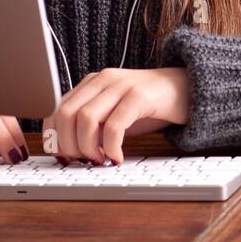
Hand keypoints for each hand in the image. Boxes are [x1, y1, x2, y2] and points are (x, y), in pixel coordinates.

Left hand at [44, 67, 190, 165]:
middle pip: (66, 114)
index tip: (64, 157)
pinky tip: (117, 157)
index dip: (54, 138)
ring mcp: (121, 85)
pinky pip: (115, 125)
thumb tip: (70, 153)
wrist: (186, 88)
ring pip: (86, 118)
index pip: (55, 110)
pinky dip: (112, 146)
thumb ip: (93, 126)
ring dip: (89, 147)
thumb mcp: (114, 114)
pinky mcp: (140, 95)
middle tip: (84, 162)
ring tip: (101, 160)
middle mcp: (102, 80)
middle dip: (70, 145)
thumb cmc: (148, 105)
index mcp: (91, 83)